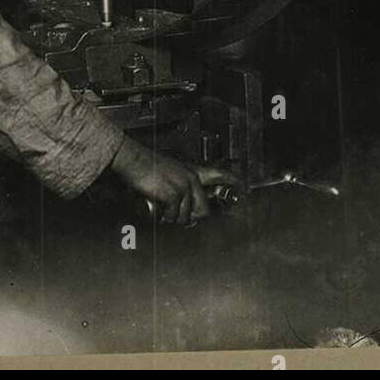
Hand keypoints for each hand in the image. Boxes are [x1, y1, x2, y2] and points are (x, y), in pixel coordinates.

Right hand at [110, 137, 241, 225]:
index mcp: (191, 171)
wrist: (134, 161)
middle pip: (203, 210)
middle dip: (190, 218)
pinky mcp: (174, 194)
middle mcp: (191, 179)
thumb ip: (181, 188)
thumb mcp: (170, 173)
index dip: (235, 182)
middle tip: (175, 214)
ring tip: (162, 205)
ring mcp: (184, 186)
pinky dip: (165, 216)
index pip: (219, 174)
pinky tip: (158, 206)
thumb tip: (186, 211)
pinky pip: (174, 216)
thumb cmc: (146, 167)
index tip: (245, 188)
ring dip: (174, 217)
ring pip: (186, 217)